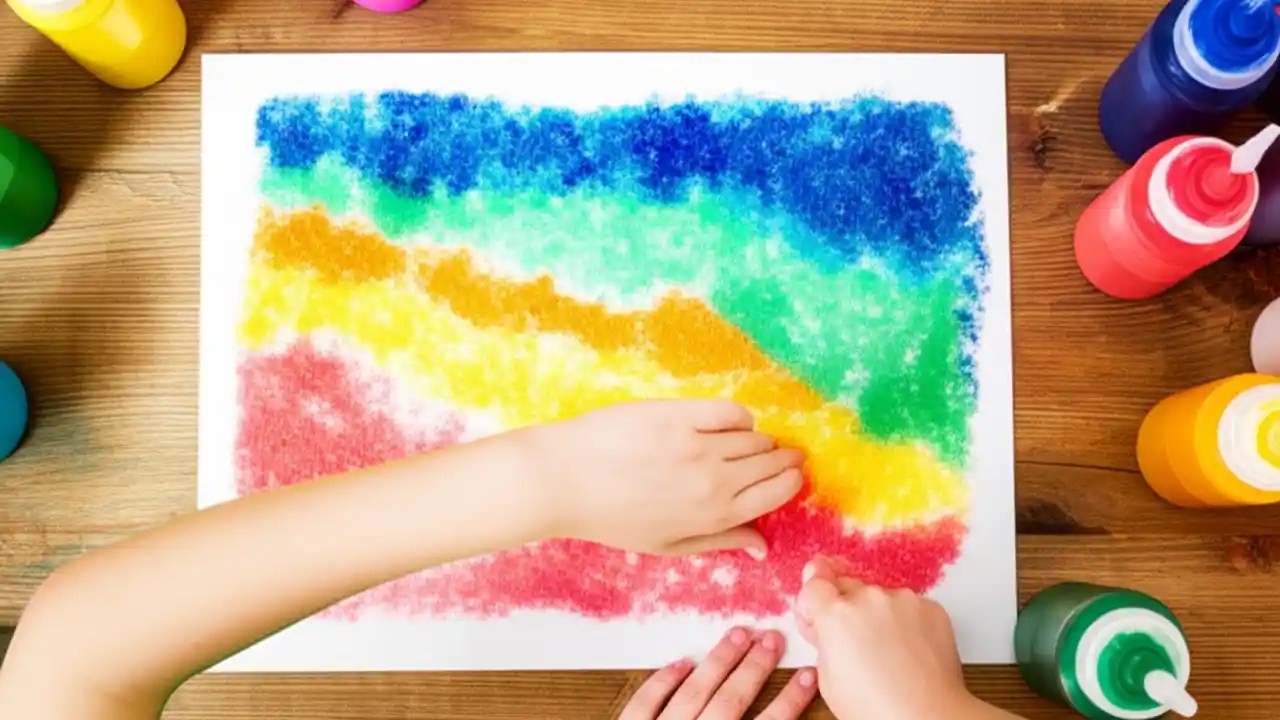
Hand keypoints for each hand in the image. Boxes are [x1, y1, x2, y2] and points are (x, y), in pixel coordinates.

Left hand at [524, 399, 804, 554]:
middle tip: (784, 454)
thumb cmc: (612, 517)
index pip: (777, 492)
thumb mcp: (669, 544)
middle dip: (784, 458)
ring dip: (761, 439)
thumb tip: (763, 545)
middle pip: (771, 462)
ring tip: (752, 441)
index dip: (790, 480)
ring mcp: (697, 444)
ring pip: (755, 436)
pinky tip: (729, 423)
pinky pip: (730, 410)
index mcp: (715, 515)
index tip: (791, 473)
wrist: (564, 479)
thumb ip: (721, 541)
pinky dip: (739, 416)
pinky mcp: (678, 414)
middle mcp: (714, 480)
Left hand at [620, 627, 816, 719]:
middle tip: (773, 639)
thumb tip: (771, 716)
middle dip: (755, 668)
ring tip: (739, 635)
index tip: (808, 675)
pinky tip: (681, 662)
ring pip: (694, 694)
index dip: (790, 700)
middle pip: (731, 701)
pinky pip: (645, 705)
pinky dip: (662, 682)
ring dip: (719, 663)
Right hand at [794, 557, 975, 718]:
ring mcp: (903, 600)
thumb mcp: (827, 678)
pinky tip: (907, 650)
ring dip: (877, 615)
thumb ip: (822, 639)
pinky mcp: (931, 607)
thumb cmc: (876, 708)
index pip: (815, 583)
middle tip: (852, 640)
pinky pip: (909, 605)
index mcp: (837, 615)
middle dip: (844, 608)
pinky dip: (905, 621)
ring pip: (880, 597)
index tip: (817, 609)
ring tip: (886, 652)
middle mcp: (869, 599)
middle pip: (846, 586)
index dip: (814, 600)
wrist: (927, 716)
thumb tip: (825, 627)